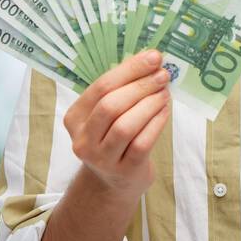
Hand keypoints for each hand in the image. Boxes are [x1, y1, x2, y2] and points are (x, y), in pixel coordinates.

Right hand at [63, 49, 171, 200]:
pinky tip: (165, 111)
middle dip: (140, 86)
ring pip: (125, 125)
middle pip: (110, 105)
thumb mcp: (108, 114)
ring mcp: (102, 159)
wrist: (114, 182)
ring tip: (165, 92)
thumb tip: (151, 60)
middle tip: (162, 75)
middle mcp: (83, 139)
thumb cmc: (114, 138)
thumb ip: (123, 89)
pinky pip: (141, 143)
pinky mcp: (124, 171)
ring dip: (149, 104)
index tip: (153, 57)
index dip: (129, 70)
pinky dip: (156, 123)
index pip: (100, 87)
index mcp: (75, 118)